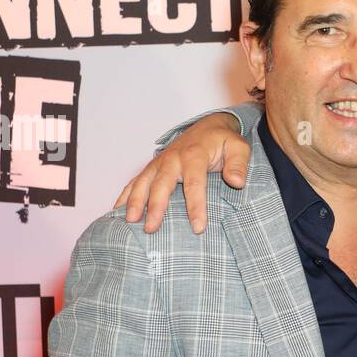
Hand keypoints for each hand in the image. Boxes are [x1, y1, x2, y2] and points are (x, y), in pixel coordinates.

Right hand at [114, 113, 252, 232]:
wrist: (209, 127)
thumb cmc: (224, 142)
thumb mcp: (239, 148)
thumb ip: (239, 164)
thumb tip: (237, 182)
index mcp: (195, 155)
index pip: (194, 184)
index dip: (196, 207)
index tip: (197, 228)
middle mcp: (173, 158)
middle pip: (161, 185)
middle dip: (156, 207)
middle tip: (151, 229)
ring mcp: (160, 163)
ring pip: (143, 182)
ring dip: (135, 201)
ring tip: (130, 221)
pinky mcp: (153, 167)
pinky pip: (136, 181)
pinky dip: (125, 195)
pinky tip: (117, 211)